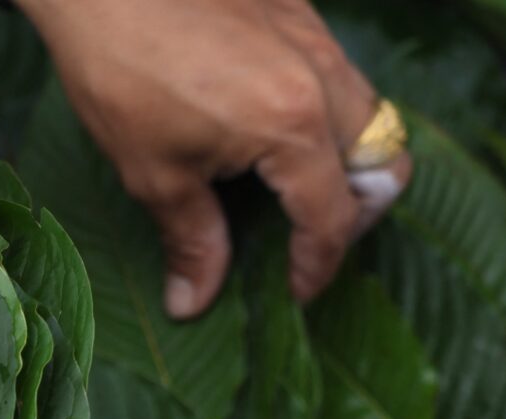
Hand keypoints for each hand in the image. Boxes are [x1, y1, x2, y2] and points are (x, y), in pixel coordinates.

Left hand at [16, 0, 412, 316]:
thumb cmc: (120, 72)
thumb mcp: (153, 173)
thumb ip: (191, 241)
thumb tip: (192, 303)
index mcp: (293, 126)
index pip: (332, 216)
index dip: (318, 266)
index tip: (298, 293)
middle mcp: (323, 79)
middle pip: (385, 163)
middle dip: (358, 212)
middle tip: (309, 239)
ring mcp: (315, 38)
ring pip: (370, 114)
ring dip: (348, 162)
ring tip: (293, 189)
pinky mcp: (296, 12)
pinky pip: (338, 75)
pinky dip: (326, 115)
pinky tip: (271, 128)